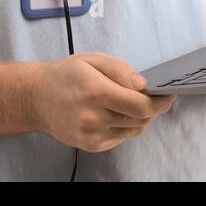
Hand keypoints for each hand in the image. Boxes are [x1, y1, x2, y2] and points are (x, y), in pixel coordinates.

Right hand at [28, 53, 175, 152]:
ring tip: (134, 102)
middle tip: (155, 96)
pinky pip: (122, 137)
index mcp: (95, 92)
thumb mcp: (92, 60)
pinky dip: (127, 126)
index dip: (160, 101)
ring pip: (134, 130)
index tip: (169, 94)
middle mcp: (94, 117)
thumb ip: (120, 69)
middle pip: (141, 119)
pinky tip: (118, 113)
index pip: (140, 105)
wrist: (35, 98)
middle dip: (153, 108)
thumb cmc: (66, 75)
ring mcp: (92, 135)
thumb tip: (143, 84)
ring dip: (141, 117)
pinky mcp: (92, 146)